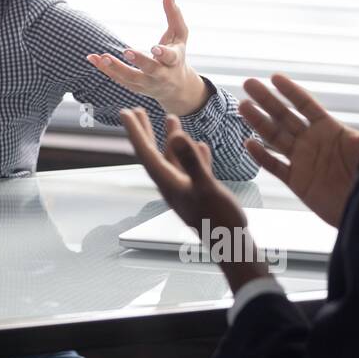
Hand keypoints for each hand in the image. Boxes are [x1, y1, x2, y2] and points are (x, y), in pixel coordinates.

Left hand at [86, 0, 209, 115]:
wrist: (175, 89)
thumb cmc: (177, 56)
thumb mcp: (180, 36)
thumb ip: (174, 15)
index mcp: (174, 61)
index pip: (170, 58)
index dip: (163, 54)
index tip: (155, 48)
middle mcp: (161, 75)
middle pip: (150, 69)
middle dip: (139, 61)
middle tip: (127, 52)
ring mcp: (146, 83)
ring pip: (130, 77)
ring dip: (116, 68)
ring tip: (103, 57)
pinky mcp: (133, 87)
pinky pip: (118, 79)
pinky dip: (104, 69)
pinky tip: (92, 58)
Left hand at [120, 107, 267, 291]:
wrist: (233, 246)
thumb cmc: (219, 221)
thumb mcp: (207, 187)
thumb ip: (192, 162)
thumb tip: (178, 136)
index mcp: (168, 183)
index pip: (146, 152)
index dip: (135, 131)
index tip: (125, 112)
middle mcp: (172, 185)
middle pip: (154, 153)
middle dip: (145, 131)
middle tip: (137, 111)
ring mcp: (186, 190)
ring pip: (174, 159)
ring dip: (171, 139)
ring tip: (171, 118)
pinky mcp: (200, 193)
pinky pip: (192, 168)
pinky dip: (193, 155)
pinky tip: (200, 145)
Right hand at [239, 74, 358, 227]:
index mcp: (330, 130)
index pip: (305, 105)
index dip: (290, 91)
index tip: (274, 77)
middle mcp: (312, 142)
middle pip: (284, 117)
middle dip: (267, 100)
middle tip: (248, 83)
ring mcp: (302, 161)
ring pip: (274, 138)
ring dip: (258, 122)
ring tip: (243, 106)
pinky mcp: (297, 182)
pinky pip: (275, 166)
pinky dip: (262, 156)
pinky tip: (249, 143)